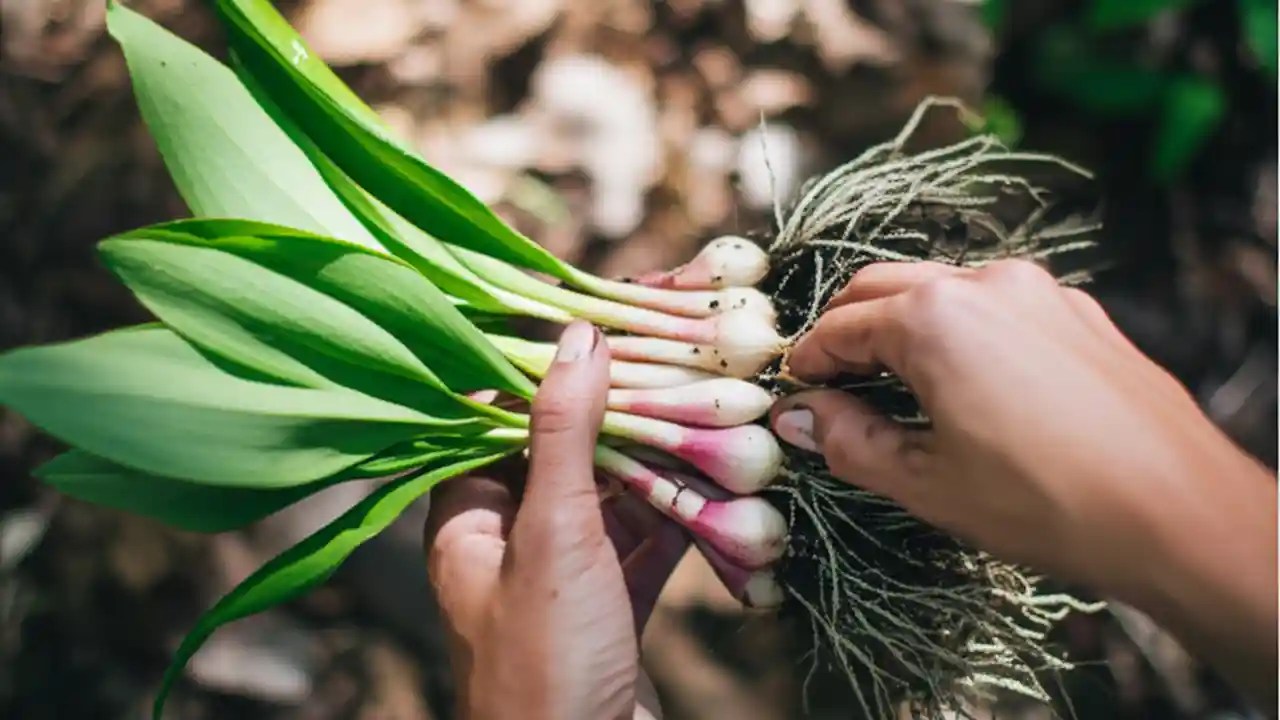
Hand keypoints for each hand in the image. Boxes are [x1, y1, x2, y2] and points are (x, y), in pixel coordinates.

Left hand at [425, 321, 686, 719]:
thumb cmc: (545, 660)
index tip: (595, 321)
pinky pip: (646, 548)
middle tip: (674, 358)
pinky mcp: (611, 612)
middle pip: (565, 455)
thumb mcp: (553, 533)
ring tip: (711, 411)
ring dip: (660, 465)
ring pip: (613, 500)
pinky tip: (723, 488)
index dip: (542, 368)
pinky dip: (681, 521)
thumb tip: (579, 336)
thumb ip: (565, 433)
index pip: (497, 418)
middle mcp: (510, 543)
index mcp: (468, 520)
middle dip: (619, 413)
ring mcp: (564, 581)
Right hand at [770, 260, 1276, 700]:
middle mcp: (985, 283)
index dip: (807, 363)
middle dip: (846, 330)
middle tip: (830, 384)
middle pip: (882, 286)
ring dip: (902, 324)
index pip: (839, 327)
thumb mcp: (925, 483)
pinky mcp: (1079, 313)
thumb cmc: (1043, 503)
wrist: (1180, 511)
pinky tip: (965, 383)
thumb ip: (847, 440)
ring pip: (941, 287)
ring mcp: (1040, 291)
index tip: (793, 395)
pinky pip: (996, 304)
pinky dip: (959, 329)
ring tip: (893, 385)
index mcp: (934, 318)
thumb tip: (799, 416)